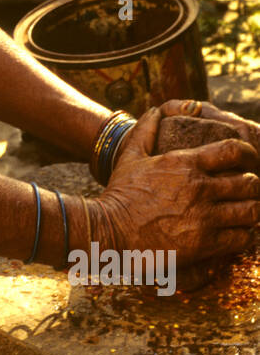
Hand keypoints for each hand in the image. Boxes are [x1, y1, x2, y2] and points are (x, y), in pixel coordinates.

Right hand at [91, 104, 259, 266]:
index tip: (248, 162)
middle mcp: (200, 188)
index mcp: (186, 163)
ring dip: (252, 211)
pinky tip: (238, 234)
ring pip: (251, 211)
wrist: (109, 230)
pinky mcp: (204, 244)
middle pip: (250, 183)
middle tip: (247, 192)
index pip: (234, 150)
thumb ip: (146, 130)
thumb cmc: (120, 193)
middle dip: (253, 186)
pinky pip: (242, 238)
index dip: (248, 154)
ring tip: (245, 213)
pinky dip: (246, 235)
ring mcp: (204, 217)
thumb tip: (155, 110)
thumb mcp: (131, 156)